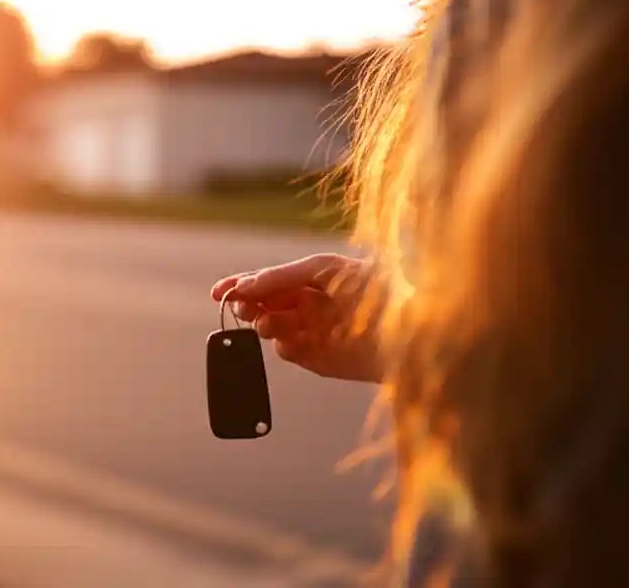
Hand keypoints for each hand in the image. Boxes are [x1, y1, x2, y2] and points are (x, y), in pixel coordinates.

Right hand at [210, 253, 383, 381]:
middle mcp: (310, 306)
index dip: (240, 285)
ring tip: (268, 323)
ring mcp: (313, 333)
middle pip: (264, 305)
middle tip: (243, 308)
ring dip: (263, 325)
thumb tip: (243, 287)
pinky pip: (288, 352)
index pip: (267, 281)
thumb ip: (280, 276)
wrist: (410, 329)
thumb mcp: (323, 269)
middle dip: (248, 305)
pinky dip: (283, 346)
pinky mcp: (320, 359)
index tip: (218, 293)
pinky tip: (290, 341)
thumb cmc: (373, 288)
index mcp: (311, 280)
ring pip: (272, 330)